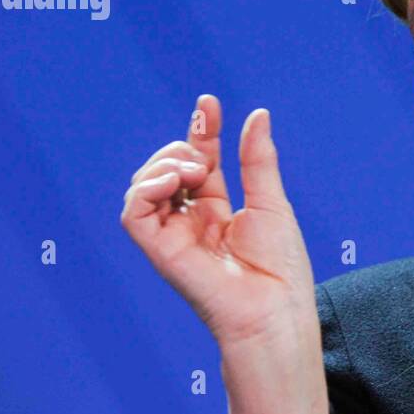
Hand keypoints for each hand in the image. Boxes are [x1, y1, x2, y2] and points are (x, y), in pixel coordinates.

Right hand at [120, 94, 317, 346]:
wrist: (275, 310)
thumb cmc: (280, 268)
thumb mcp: (270, 201)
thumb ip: (257, 159)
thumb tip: (257, 114)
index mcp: (217, 210)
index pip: (199, 159)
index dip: (200, 129)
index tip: (208, 103)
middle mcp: (191, 221)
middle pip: (168, 167)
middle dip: (181, 148)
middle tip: (207, 161)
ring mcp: (173, 236)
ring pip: (143, 185)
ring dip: (164, 165)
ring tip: (196, 172)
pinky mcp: (160, 251)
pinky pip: (133, 214)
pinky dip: (146, 189)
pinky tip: (175, 183)